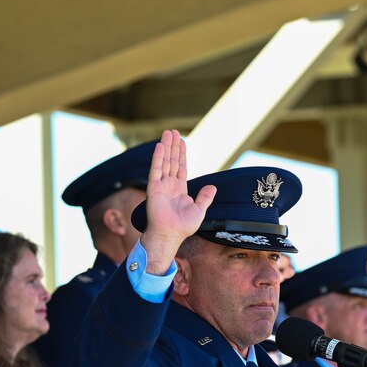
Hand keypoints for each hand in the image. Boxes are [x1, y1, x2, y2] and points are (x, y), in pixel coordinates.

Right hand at [141, 130, 215, 273]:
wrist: (170, 235)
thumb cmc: (183, 227)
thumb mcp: (199, 210)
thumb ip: (205, 197)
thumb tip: (213, 187)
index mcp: (179, 189)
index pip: (181, 167)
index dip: (182, 154)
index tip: (182, 141)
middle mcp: (169, 185)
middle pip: (171, 161)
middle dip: (173, 146)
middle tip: (173, 131)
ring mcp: (160, 185)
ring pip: (164, 161)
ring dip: (166, 147)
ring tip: (167, 133)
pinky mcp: (153, 188)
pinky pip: (156, 170)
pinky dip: (158, 158)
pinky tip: (160, 146)